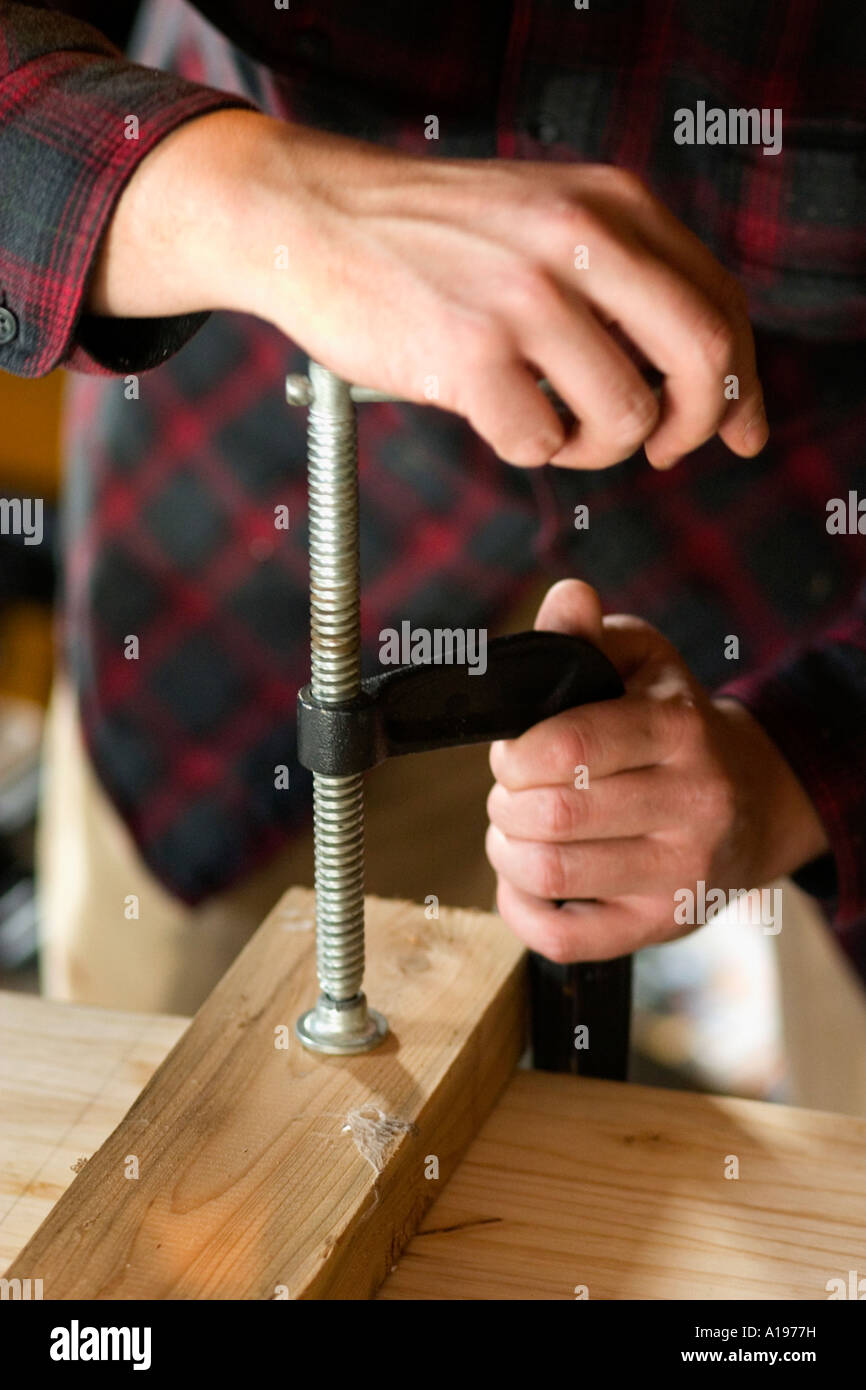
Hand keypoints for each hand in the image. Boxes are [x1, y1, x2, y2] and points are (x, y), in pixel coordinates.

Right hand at [89, 111, 767, 469]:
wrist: (309, 219)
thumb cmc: (425, 233)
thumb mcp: (542, 213)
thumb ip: (617, 269)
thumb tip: (689, 370)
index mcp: (610, 204)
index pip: (720, 302)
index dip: (742, 382)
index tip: (740, 429)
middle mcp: (579, 241)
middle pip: (700, 357)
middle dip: (697, 425)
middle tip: (665, 450)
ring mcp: (524, 298)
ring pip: (624, 416)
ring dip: (597, 448)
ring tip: (554, 427)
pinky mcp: (469, 355)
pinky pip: (539, 443)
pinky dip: (525, 447)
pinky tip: (491, 414)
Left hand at [486, 580, 827, 962]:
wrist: (756, 802)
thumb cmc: (676, 725)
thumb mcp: (644, 663)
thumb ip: (589, 634)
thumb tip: (567, 596)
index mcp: (679, 730)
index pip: (570, 748)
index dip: (514, 753)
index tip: (511, 752)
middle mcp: (691, 805)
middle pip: (551, 814)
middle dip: (505, 801)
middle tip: (512, 791)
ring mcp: (678, 875)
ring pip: (550, 874)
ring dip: (506, 849)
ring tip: (516, 830)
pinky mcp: (660, 927)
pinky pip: (562, 937)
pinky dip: (520, 908)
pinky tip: (527, 880)